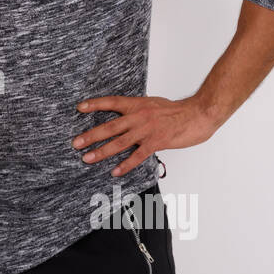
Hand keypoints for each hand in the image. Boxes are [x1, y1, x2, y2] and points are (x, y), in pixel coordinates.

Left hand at [73, 95, 222, 176]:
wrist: (198, 114)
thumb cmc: (177, 111)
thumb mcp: (153, 103)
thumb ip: (138, 110)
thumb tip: (125, 116)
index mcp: (137, 105)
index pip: (112, 102)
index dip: (95, 104)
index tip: (79, 108)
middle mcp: (139, 116)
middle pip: (110, 126)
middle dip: (91, 135)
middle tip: (75, 143)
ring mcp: (147, 130)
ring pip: (120, 142)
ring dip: (102, 151)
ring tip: (87, 158)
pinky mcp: (156, 142)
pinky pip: (138, 155)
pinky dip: (126, 164)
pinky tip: (115, 171)